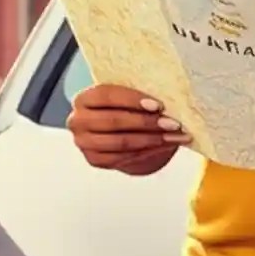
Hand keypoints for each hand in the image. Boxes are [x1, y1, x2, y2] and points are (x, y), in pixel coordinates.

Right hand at [66, 84, 190, 175]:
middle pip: (114, 121)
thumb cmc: (128, 108)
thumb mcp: (131, 97)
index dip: (133, 100)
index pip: (107, 96)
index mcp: (84, 98)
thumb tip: (170, 96)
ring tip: (175, 136)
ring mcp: (85, 142)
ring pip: (121, 142)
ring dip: (152, 139)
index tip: (158, 105)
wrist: (121, 131)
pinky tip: (166, 146)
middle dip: (147, 123)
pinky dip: (149, 152)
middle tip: (173, 123)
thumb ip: (141, 95)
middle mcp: (78, 121)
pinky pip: (124, 157)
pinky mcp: (95, 160)